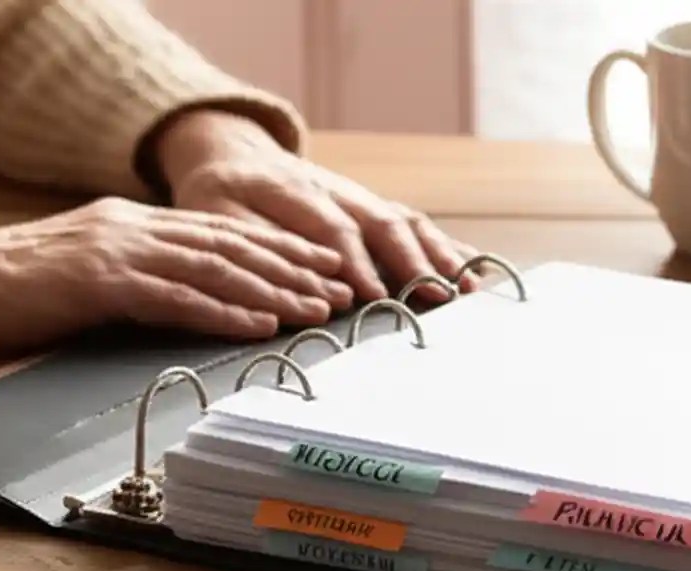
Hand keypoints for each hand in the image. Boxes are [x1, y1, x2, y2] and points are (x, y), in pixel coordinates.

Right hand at [0, 198, 352, 357]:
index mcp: (138, 222)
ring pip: (214, 268)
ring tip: (315, 310)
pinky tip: (258, 325)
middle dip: (293, 268)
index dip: (281, 248)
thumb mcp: (96, 269)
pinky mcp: (99, 283)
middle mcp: (136, 228)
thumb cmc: (26, 288)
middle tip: (340, 289)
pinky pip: (174, 297)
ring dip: (271, 291)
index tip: (325, 266)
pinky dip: (223, 312)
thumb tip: (203, 296)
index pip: (226, 231)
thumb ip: (147, 272)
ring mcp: (118, 252)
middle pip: (233, 245)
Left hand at [153, 109, 481, 303]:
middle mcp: (338, 192)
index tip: (374, 296)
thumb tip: (305, 289)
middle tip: (437, 297)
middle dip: (414, 262)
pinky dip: (447, 248)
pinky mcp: (375, 210)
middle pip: (384, 223)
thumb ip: (257, 248)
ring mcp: (362, 199)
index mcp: (294, 191)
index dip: (356, 263)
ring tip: (466, 289)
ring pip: (408, 223)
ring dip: (440, 256)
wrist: (235, 155)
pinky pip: (417, 226)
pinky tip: (474, 272)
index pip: (333, 228)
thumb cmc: (222, 194)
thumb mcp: (216, 214)